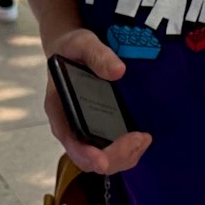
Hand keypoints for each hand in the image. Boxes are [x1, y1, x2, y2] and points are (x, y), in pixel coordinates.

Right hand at [42, 28, 152, 174]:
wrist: (73, 48)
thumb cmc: (73, 48)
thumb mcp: (82, 43)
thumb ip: (97, 55)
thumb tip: (118, 71)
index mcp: (59, 110)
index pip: (70, 142)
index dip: (85, 155)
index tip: (102, 160)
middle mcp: (70, 127)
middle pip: (88, 160)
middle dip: (115, 156)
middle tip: (140, 139)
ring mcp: (85, 131)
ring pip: (104, 160)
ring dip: (126, 156)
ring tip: (144, 138)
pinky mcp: (100, 130)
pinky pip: (113, 151)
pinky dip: (129, 150)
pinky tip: (143, 137)